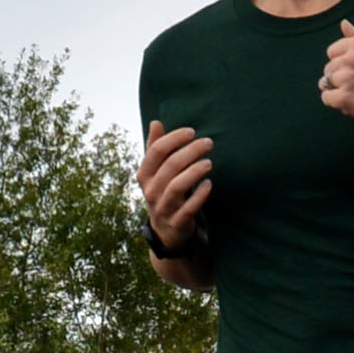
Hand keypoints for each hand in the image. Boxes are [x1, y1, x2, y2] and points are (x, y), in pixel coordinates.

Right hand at [138, 120, 213, 250]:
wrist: (165, 230)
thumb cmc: (164, 192)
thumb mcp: (156, 172)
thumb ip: (156, 148)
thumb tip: (155, 122)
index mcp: (144, 175)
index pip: (157, 151)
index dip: (174, 138)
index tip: (192, 132)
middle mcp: (151, 191)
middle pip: (170, 166)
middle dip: (191, 151)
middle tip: (208, 143)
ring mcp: (163, 208)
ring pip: (177, 186)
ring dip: (194, 171)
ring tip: (209, 162)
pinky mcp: (177, 223)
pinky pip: (189, 208)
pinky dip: (200, 195)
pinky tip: (209, 184)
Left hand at [317, 20, 353, 128]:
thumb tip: (343, 23)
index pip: (331, 52)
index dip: (343, 63)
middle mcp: (351, 58)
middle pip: (328, 68)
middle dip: (339, 77)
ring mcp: (347, 78)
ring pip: (325, 83)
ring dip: (337, 90)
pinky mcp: (344, 98)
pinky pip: (326, 98)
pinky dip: (336, 103)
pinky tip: (352, 103)